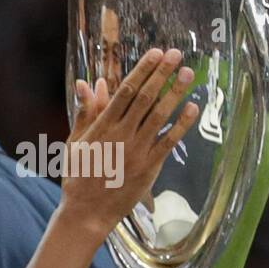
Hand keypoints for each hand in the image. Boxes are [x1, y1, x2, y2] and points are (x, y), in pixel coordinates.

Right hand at [60, 48, 198, 238]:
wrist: (87, 213)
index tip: (155, 54)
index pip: (125, 91)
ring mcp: (137, 151)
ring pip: (160, 116)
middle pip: (145, 98)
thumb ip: (86, 112)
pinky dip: (182, 124)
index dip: (142, 70)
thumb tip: (90, 83)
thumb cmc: (79, 176)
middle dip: (162, 74)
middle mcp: (121, 135)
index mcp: (102, 126)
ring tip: (188, 74)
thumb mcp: (75, 141)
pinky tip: (193, 108)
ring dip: (175, 93)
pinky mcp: (149, 167)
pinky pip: (169, 142)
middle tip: (176, 54)